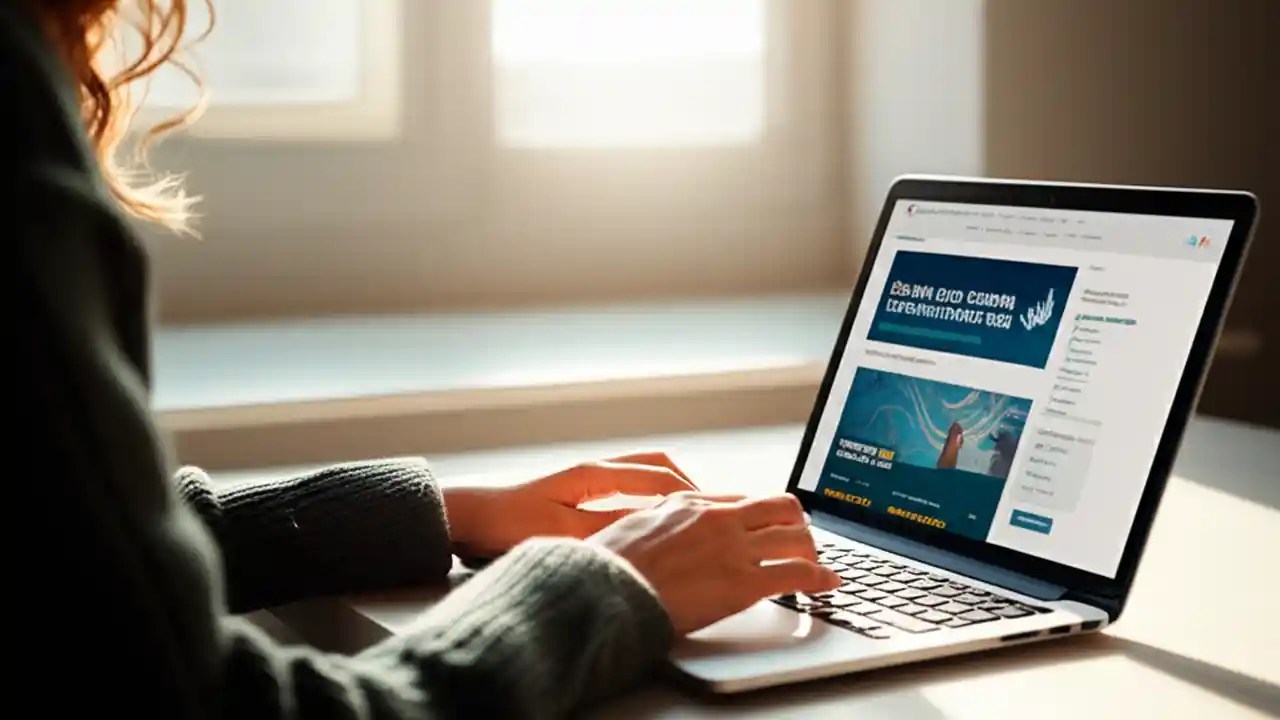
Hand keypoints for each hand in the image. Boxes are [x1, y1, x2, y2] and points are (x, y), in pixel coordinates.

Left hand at [442, 452, 697, 559]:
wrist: (469, 518)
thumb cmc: (509, 524)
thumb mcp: (567, 533)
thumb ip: (613, 527)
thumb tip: (657, 524)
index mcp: (596, 473)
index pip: (660, 478)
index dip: (693, 495)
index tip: (719, 510)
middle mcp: (595, 468)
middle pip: (658, 466)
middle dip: (690, 485)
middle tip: (715, 509)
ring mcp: (587, 478)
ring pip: (644, 474)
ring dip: (671, 490)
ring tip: (693, 514)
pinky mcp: (578, 491)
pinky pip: (628, 486)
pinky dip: (651, 497)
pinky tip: (655, 521)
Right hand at [589, 493, 840, 633]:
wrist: (603, 592)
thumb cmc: (608, 568)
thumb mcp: (630, 528)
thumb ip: (656, 524)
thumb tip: (659, 531)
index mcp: (688, 502)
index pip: (742, 500)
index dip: (762, 516)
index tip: (769, 528)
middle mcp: (717, 517)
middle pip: (779, 506)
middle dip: (797, 524)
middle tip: (803, 542)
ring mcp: (733, 547)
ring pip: (796, 534)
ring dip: (813, 551)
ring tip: (819, 566)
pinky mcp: (744, 581)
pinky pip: (797, 574)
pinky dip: (821, 579)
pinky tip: (829, 586)